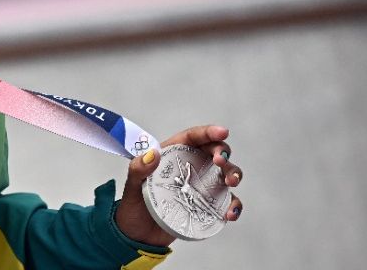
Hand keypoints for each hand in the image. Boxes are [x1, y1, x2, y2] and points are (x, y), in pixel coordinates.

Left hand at [114, 124, 243, 245]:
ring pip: (225, 174)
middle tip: (220, 161)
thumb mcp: (132, 185)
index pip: (193, 138)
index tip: (222, 132)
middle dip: (223, 152)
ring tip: (230, 182)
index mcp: (172, 155)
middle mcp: (190, 168)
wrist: (138, 235)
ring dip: (233, 174)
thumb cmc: (134, 206)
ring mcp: (201, 186)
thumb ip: (138, 168)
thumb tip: (153, 154)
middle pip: (214, 152)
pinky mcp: (207, 206)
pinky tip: (229, 212)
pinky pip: (227, 202)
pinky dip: (234, 205)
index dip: (208, 132)